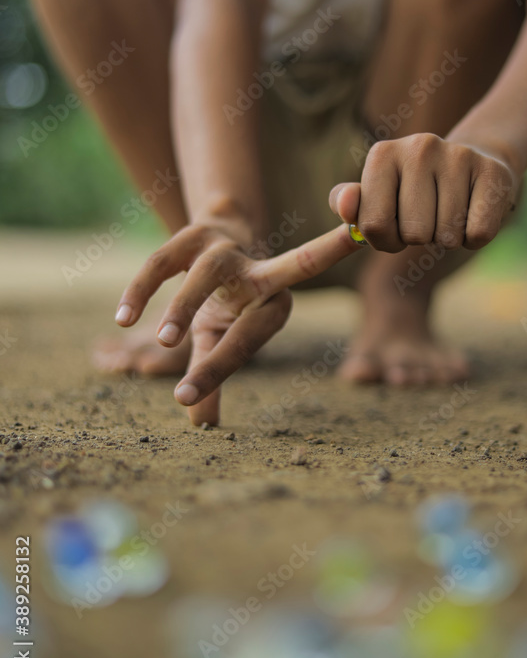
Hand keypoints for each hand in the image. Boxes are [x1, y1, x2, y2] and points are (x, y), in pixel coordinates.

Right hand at [114, 221, 360, 425]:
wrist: (230, 232)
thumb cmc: (229, 300)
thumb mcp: (223, 336)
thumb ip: (212, 374)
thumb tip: (203, 425)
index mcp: (273, 307)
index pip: (245, 344)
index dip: (215, 372)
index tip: (183, 400)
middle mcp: (258, 275)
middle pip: (246, 312)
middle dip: (224, 349)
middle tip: (186, 389)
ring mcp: (226, 251)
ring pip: (205, 277)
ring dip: (184, 309)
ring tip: (162, 343)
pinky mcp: (195, 235)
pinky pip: (163, 261)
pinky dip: (142, 289)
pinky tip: (122, 320)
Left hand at [329, 134, 519, 252]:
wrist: (474, 159)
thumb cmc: (414, 188)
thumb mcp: (377, 194)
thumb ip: (350, 204)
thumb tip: (345, 206)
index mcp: (383, 154)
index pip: (374, 225)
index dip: (385, 241)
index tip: (395, 227)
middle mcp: (419, 147)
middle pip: (414, 234)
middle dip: (419, 238)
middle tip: (427, 217)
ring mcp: (459, 155)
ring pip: (447, 236)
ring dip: (448, 238)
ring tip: (449, 212)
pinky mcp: (493, 171)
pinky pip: (478, 234)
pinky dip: (474, 238)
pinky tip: (471, 213)